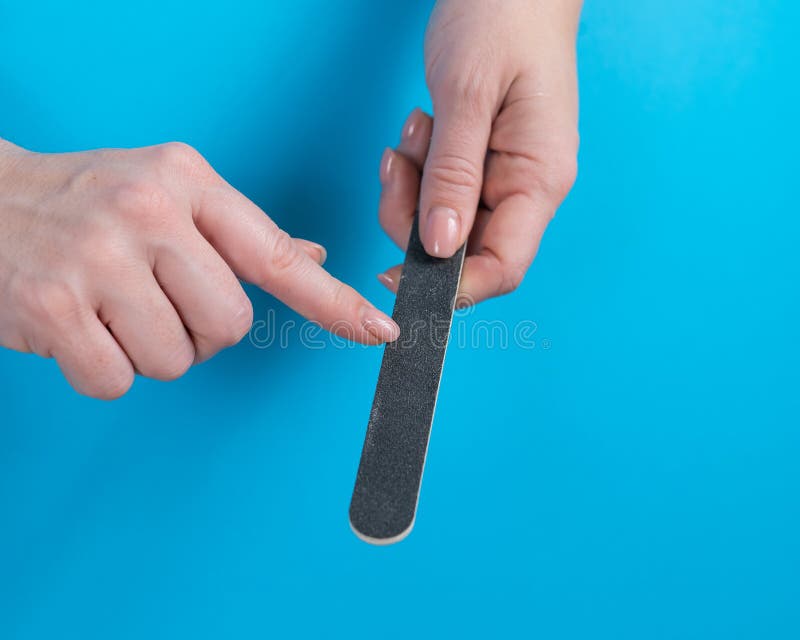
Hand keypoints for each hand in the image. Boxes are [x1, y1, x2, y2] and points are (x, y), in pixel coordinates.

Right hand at [0, 140, 398, 398]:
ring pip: (176, 359)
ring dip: (150, 350)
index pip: (277, 255)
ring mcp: (97, 258)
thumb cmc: (88, 201)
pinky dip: (102, 368)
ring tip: (113, 308)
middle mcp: (148, 212)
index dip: (333, 301)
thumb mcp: (168, 191)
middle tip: (156, 300)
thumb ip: (241, 232)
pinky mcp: (52, 307)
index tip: (378, 330)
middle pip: (231, 324)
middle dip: (202, 331)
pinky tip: (80, 327)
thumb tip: (314, 256)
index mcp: (187, 182)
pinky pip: (118, 380)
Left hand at [377, 0, 580, 303]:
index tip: (395, 273)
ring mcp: (504, 177)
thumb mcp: (468, 95)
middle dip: (415, 221)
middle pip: (463, 248)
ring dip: (412, 190)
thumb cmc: (502, 18)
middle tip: (398, 169)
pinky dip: (417, 172)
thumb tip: (439, 247)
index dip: (452, 285)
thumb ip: (453, 175)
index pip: (503, 266)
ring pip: (444, 223)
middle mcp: (526, 187)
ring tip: (415, 133)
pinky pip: (440, 192)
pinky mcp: (482, 164)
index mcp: (539, 178)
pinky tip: (422, 131)